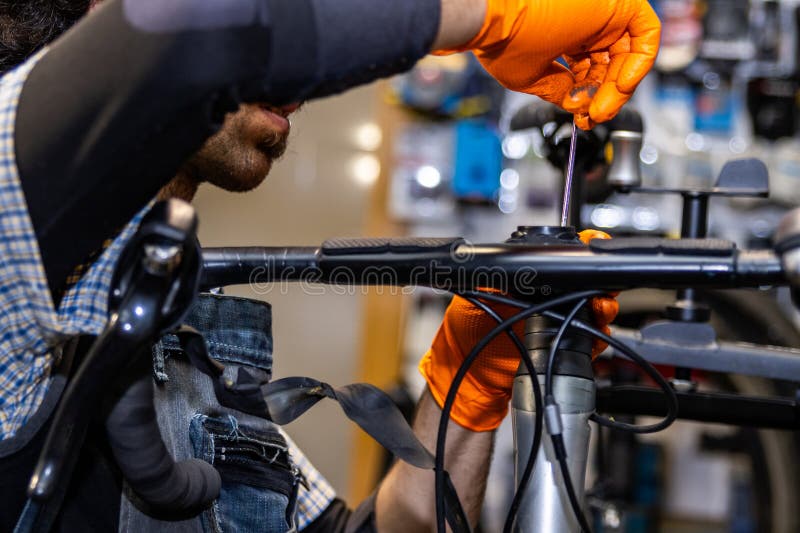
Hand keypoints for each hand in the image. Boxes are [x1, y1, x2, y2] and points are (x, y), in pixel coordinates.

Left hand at [419, 230, 618, 431]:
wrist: (469, 372)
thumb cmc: (465, 330)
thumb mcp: (473, 298)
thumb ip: (492, 281)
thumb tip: (509, 264)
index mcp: (529, 282)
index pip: (560, 263)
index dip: (580, 254)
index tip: (592, 246)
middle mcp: (547, 300)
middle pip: (586, 286)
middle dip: (600, 284)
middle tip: (601, 288)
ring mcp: (557, 323)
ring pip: (592, 312)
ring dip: (603, 308)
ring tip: (600, 308)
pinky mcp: (562, 348)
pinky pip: (588, 342)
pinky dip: (598, 338)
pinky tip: (596, 333)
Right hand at [434, 0, 660, 128]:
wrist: (493, 17)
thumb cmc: (501, 42)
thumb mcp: (532, 79)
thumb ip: (561, 92)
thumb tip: (580, 108)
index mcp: (563, 38)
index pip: (591, 72)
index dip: (591, 99)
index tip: (586, 119)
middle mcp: (584, 24)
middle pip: (612, 65)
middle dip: (607, 97)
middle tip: (596, 117)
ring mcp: (601, 13)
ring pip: (630, 53)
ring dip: (620, 88)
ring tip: (602, 108)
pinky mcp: (615, 5)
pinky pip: (646, 33)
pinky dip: (641, 62)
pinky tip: (621, 85)